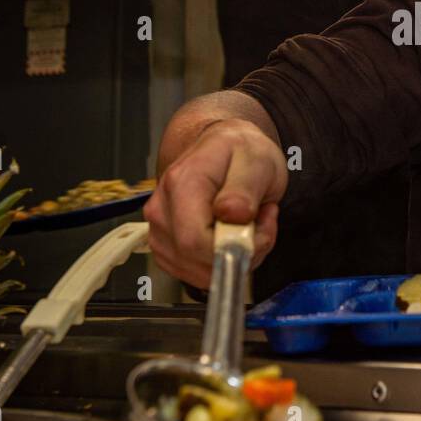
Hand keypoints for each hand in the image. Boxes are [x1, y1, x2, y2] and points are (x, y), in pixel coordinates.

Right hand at [143, 119, 288, 287]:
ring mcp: (159, 229)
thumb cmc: (240, 151)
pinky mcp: (165, 245)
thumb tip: (232, 215)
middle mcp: (162, 208)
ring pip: (197, 272)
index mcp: (182, 183)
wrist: (223, 147)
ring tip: (247, 223)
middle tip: (261, 223)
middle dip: (238, 252)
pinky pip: (195, 273)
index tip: (259, 228)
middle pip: (196, 261)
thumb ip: (244, 188)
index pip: (194, 241)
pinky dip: (220, 261)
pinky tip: (232, 235)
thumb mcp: (256, 160)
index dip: (232, 248)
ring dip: (232, 257)